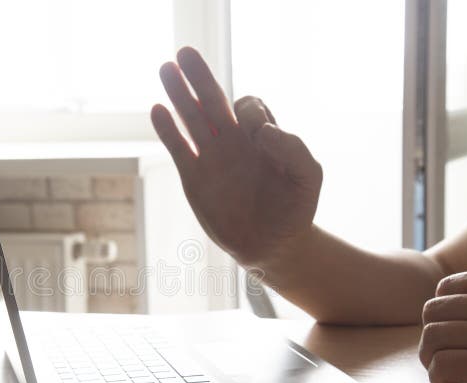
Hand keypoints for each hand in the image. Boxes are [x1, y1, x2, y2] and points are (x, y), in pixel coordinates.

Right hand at [151, 47, 322, 266]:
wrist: (273, 245)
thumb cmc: (295, 208)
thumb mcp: (308, 178)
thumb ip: (295, 150)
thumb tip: (262, 131)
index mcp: (262, 137)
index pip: (249, 107)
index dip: (251, 113)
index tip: (260, 137)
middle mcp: (235, 141)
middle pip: (214, 99)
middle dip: (201, 76)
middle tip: (185, 53)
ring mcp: (213, 157)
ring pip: (193, 118)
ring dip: (179, 94)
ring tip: (167, 69)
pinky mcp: (195, 177)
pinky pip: (179, 148)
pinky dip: (168, 129)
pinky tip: (158, 110)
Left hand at [420, 271, 466, 382]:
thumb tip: (453, 320)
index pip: (449, 286)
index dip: (440, 312)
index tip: (449, 332)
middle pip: (433, 311)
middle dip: (430, 337)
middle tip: (440, 357)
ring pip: (433, 337)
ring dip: (431, 360)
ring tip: (446, 374)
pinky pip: (443, 364)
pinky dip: (439, 378)